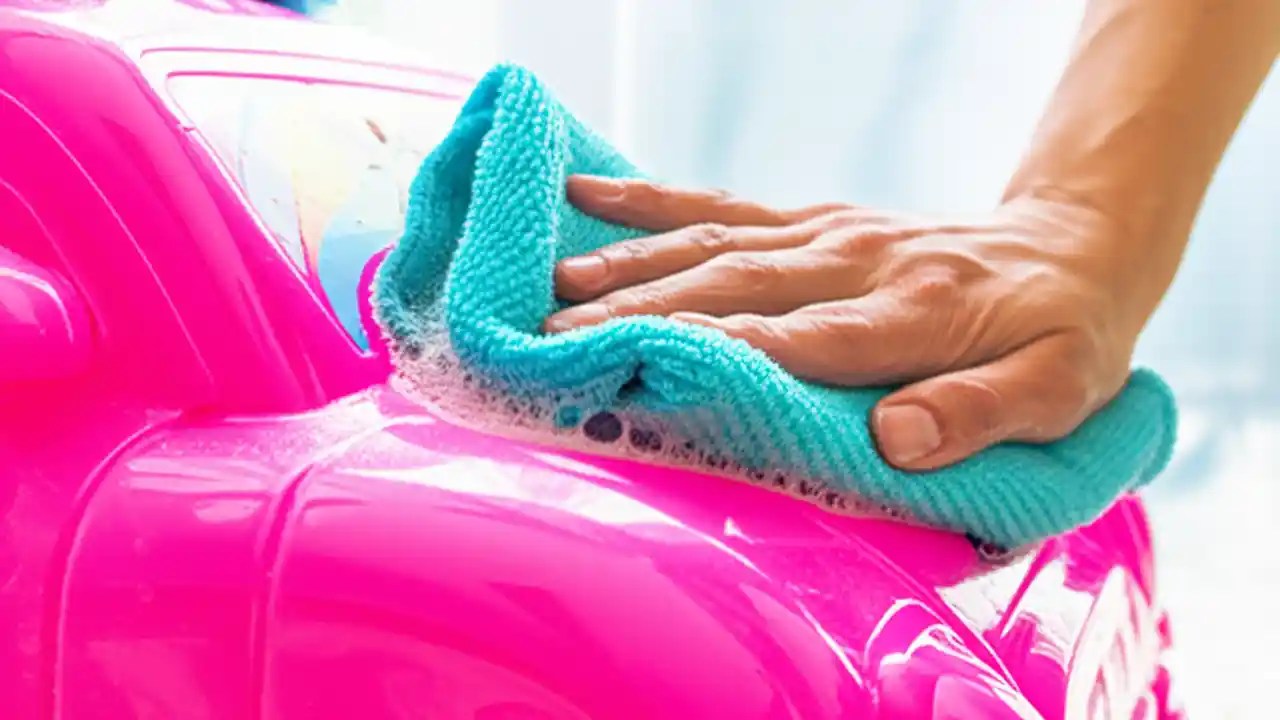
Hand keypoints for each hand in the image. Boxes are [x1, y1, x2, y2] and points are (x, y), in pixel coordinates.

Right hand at [546, 175, 1156, 470]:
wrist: (1078, 245)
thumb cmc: (1064, 336)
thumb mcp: (1057, 391)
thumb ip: (980, 412)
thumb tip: (894, 440)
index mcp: (913, 314)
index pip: (801, 338)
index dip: (719, 354)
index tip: (636, 372)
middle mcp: (858, 262)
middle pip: (735, 286)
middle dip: (640, 314)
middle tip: (553, 342)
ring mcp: (831, 232)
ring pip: (716, 242)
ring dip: (632, 261)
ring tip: (552, 286)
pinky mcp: (816, 218)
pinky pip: (726, 204)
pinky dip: (654, 199)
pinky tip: (589, 193)